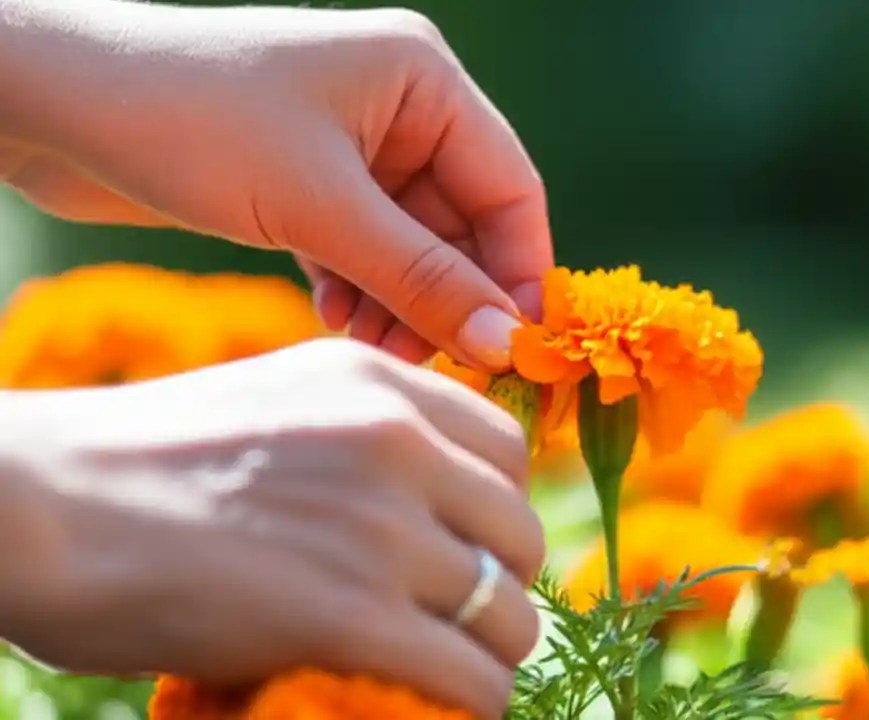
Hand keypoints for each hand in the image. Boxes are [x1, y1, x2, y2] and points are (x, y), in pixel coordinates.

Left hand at [0, 1, 551, 367]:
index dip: (519, 273)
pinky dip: (358, 288)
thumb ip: (420, 279)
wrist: (51, 99)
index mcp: (423, 79)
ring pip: (412, 245)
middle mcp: (399, 107)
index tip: (514, 351)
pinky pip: (364, 247)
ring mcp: (352, 144)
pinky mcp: (308, 180)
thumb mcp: (317, 206)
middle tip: (431, 365)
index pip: (510, 188)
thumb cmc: (188, 120)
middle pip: (463, 224)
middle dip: (448, 297)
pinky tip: (333, 318)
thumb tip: (505, 345)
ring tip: (367, 346)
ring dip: (400, 303)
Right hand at [0, 339, 543, 718]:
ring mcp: (381, 528)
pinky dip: (473, 700)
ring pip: (509, 611)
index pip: (511, 448)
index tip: (477, 548)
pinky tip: (449, 708)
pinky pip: (468, 674)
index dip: (501, 509)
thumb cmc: (141, 465)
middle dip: (504, 584)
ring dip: (492, 652)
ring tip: (456, 670)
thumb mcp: (275, 403)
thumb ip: (360, 434)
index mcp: (378, 383)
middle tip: (464, 620)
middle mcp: (396, 442)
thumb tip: (427, 501)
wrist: (44, 506)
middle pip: (521, 532)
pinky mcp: (353, 614)